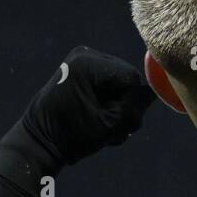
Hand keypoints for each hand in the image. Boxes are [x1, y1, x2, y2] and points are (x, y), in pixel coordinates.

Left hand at [21, 46, 157, 164]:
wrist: (39, 141)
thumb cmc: (71, 136)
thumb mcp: (108, 125)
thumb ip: (134, 108)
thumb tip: (156, 91)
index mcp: (87, 64)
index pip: (132, 78)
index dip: (131, 103)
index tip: (117, 123)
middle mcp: (85, 56)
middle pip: (127, 79)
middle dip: (124, 105)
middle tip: (109, 128)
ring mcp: (83, 62)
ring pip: (121, 84)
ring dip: (117, 107)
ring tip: (102, 126)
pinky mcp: (83, 72)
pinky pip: (110, 84)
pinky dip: (108, 103)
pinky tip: (96, 118)